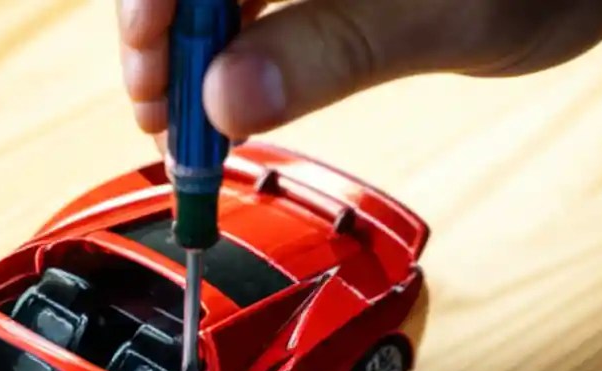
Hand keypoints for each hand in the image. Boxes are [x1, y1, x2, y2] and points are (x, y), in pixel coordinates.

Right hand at [118, 0, 601, 138]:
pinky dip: (233, 31)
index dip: (149, 17)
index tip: (154, 95)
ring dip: (193, 41)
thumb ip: (334, 51)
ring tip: (195, 116)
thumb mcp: (451, 18)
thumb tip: (227, 99)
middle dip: (164, 38)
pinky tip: (235, 78)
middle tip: (169, 120)